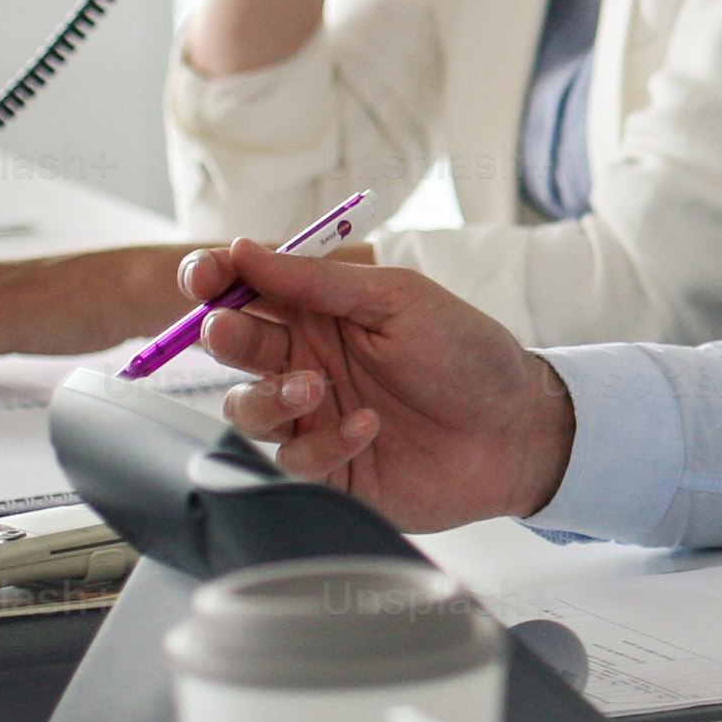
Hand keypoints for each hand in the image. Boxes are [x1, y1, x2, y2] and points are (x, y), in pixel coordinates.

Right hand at [191, 241, 574, 528]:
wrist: (518, 430)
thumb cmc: (470, 356)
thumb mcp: (400, 301)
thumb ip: (321, 282)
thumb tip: (245, 249)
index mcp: (320, 313)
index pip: (246, 290)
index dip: (213, 280)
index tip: (204, 276)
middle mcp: (306, 362)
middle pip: (233, 348)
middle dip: (221, 336)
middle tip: (229, 331)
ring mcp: (314, 419)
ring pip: (247, 409)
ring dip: (268, 396)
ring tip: (313, 387)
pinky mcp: (329, 472)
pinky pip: (292, 462)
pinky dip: (323, 444)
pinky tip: (368, 428)